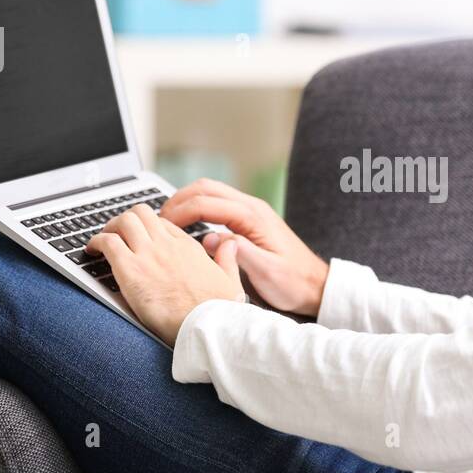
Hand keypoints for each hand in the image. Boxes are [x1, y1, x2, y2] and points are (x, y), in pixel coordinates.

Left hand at [84, 203, 244, 345]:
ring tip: (101, 241)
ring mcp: (149, 254)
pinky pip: (107, 242)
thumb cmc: (219, 310)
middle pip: (142, 213)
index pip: (164, 224)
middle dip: (126, 220)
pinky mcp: (131, 269)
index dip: (149, 229)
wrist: (206, 325)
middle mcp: (168, 245)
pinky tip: (92, 251)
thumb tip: (230, 244)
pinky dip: (96, 243)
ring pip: (123, 221)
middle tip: (117, 234)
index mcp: (190, 247)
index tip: (141, 240)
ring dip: (109, 227)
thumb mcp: (231, 280)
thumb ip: (228, 259)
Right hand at [159, 178, 330, 316]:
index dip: (180, 211)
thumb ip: (238, 253)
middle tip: (157, 221)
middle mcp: (252, 207)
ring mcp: (251, 211)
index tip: (161, 226)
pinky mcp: (249, 219)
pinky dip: (197, 208)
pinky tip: (186, 226)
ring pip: (210, 192)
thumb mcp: (266, 272)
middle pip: (205, 188)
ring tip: (166, 222)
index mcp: (254, 217)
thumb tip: (209, 238)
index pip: (207, 203)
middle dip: (178, 200)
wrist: (315, 285)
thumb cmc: (293, 283)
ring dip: (186, 202)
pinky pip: (217, 204)